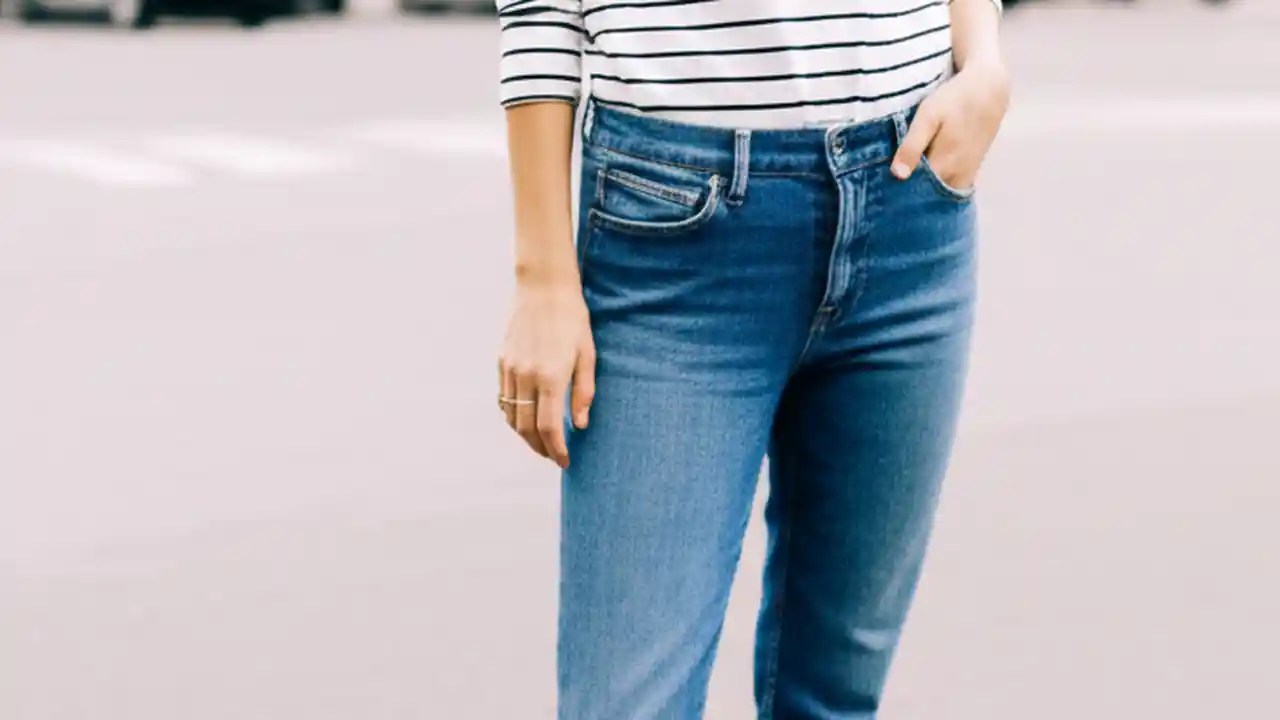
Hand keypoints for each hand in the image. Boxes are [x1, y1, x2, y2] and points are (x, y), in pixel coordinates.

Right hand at [497, 279, 594, 468]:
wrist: (543, 287)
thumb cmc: (572, 319)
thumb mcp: (587, 354)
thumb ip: (583, 392)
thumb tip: (580, 425)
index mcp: (550, 376)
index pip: (549, 428)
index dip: (556, 450)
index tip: (564, 462)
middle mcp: (526, 376)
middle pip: (526, 428)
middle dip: (540, 448)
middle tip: (554, 456)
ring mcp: (510, 369)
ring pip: (511, 417)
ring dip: (525, 436)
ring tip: (541, 442)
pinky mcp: (501, 362)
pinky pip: (503, 399)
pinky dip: (513, 416)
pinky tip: (526, 419)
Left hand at [891, 61, 1010, 191]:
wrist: (989, 89)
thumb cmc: (954, 100)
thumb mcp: (928, 116)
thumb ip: (913, 145)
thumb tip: (897, 175)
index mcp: (942, 166)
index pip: (915, 193)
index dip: (898, 195)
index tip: (883, 194)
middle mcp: (956, 176)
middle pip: (928, 197)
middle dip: (909, 198)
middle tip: (889, 193)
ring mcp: (966, 175)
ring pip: (941, 194)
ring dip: (925, 194)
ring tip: (904, 189)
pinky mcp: (972, 170)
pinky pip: (952, 188)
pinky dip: (938, 189)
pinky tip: (924, 181)